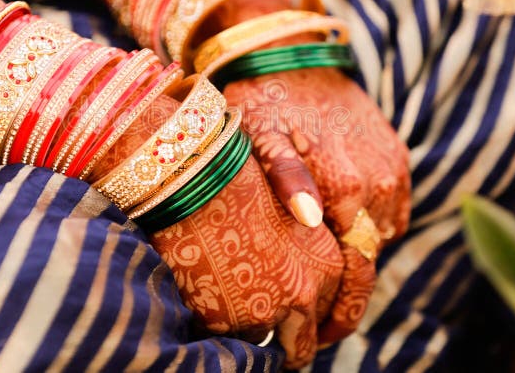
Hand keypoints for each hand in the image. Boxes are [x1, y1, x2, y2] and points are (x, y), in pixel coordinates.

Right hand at [150, 154, 342, 367]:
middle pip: (299, 344)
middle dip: (281, 336)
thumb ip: (307, 216)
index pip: (324, 314)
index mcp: (327, 264)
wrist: (187, 176)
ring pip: (258, 338)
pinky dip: (211, 319)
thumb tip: (313, 219)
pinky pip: (220, 335)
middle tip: (255, 312)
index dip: (302, 314)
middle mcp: (302, 295)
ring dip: (244, 325)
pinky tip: (202, 286)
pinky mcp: (221, 321)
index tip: (281, 302)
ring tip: (224, 289)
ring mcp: (262, 313)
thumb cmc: (236, 170)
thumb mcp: (285, 176)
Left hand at [211, 0, 411, 343]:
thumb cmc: (266, 98)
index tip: (320, 332)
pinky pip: (393, 206)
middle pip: (373, 259)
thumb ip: (288, 182)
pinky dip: (372, 221)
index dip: (340, 306)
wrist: (294, 51)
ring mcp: (392, 168)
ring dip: (359, 253)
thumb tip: (313, 223)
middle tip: (326, 324)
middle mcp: (378, 180)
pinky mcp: (397, 154)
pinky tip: (342, 224)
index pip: (354, 268)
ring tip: (326, 272)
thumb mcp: (261, 139)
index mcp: (344, 185)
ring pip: (383, 234)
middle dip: (353, 295)